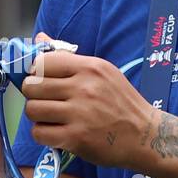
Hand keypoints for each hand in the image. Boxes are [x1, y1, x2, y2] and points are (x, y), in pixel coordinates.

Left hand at [21, 32, 152, 168]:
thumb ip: (68, 57)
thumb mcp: (103, 72)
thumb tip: (39, 38)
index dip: (35, 72)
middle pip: (32, 86)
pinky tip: (56, 133)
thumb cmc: (122, 103)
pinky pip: (39, 133)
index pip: (43, 62)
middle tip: (46, 101)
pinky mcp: (76, 138)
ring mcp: (79, 114)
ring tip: (51, 118)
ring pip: (32, 110)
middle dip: (34, 95)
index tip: (41, 81)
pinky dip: (43, 134)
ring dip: (38, 116)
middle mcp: (84, 88)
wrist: (145, 136)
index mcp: (90, 67)